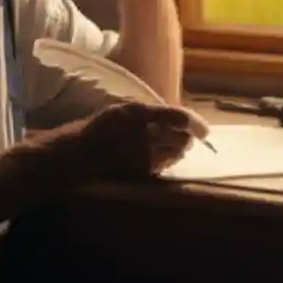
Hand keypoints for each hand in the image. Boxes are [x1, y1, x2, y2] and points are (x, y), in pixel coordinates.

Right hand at [62, 102, 210, 180]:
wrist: (78, 155)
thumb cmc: (100, 129)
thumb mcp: (122, 110)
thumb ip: (148, 112)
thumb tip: (178, 117)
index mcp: (137, 113)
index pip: (177, 117)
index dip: (195, 123)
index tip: (204, 130)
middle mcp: (142, 134)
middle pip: (181, 137)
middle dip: (187, 137)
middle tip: (186, 137)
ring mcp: (142, 155)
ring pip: (176, 153)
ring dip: (179, 149)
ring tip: (173, 146)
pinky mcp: (141, 172)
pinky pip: (165, 165)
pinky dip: (168, 160)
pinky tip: (159, 157)